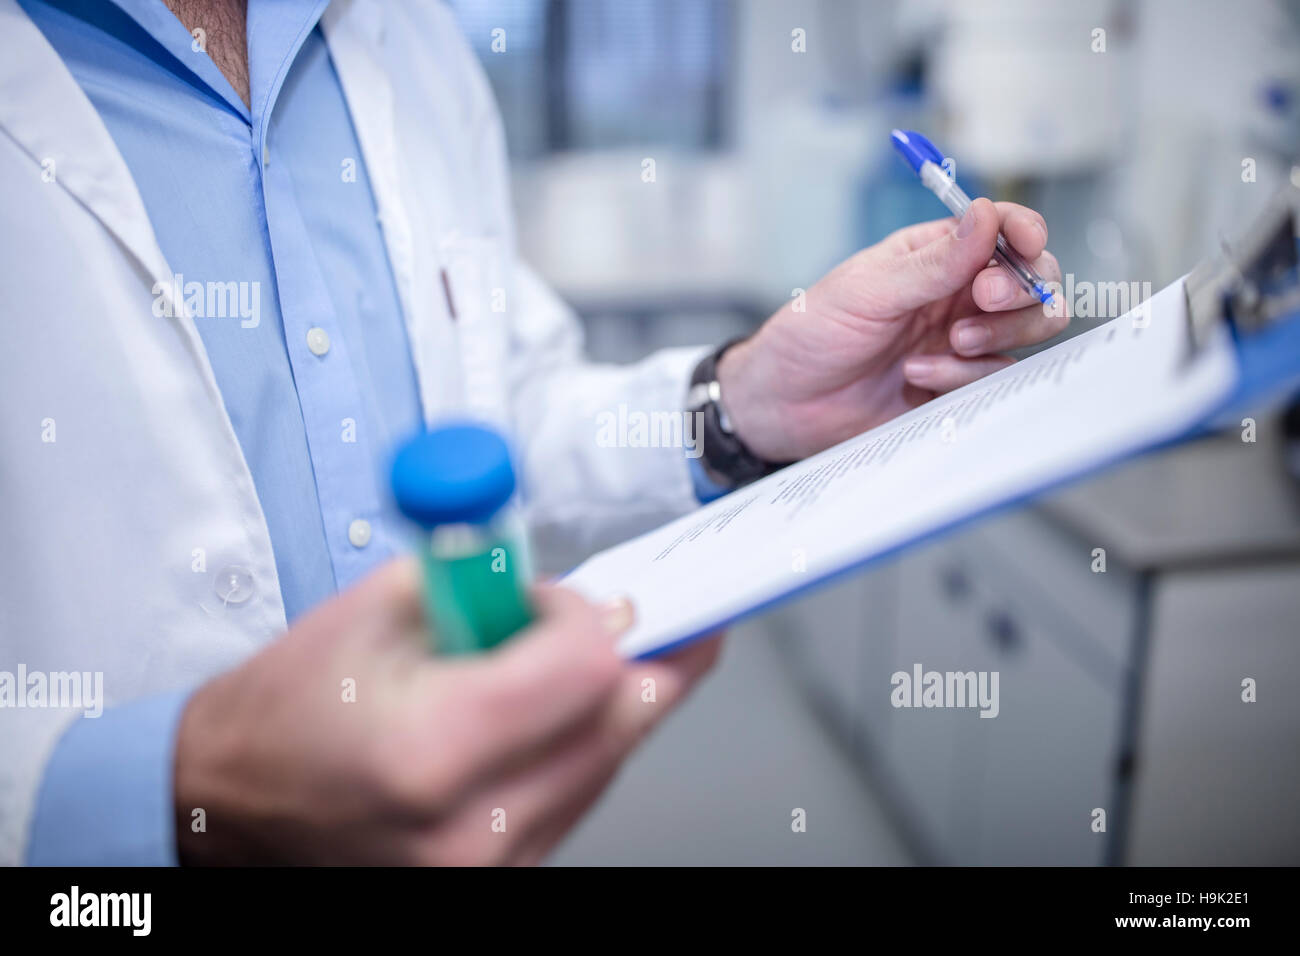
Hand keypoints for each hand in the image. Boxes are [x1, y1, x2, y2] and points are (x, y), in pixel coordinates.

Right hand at [173, 558, 719, 864]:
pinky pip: (576, 803)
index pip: (586, 668)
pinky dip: (578, 751)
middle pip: (620, 722)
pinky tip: (544, 720)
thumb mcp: (378, 610)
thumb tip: (590, 597)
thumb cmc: (286, 711)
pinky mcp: (496, 887)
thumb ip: (495, 590)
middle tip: (661, 619)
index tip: (574, 597)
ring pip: (609, 765)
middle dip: (643, 656)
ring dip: (608, 705)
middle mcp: (470, 829)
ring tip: (565, 666)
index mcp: (431, 748)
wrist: (226, 808)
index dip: (593, 614)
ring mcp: (487, 871)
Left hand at [717, 198, 1066, 461]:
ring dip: (995, 337)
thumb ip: (935, 262)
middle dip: (1019, 292)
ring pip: (1025, 331)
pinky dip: (963, 377)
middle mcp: (957, 293)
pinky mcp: (957, 384)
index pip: (1003, 229)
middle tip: (981, 302)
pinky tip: (917, 377)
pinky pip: (993, 378)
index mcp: (936, 254)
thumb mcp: (869, 290)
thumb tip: (987, 215)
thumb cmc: (812, 334)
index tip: (1027, 246)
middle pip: (1031, 281)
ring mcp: (961, 340)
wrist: (786, 404)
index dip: (1025, 233)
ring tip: (949, 344)